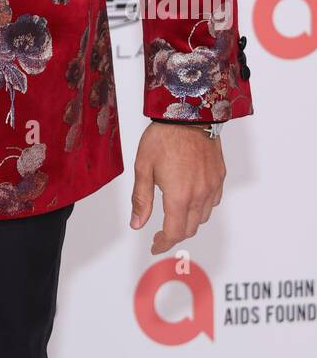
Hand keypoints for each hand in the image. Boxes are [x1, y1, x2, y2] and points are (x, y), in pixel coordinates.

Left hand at [130, 121, 225, 254]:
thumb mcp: (143, 166)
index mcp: (179, 196)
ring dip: (189, 222)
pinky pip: (213, 201)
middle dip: (174, 235)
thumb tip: (137, 223)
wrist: (189, 112)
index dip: (162, 243)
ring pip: (203, 217)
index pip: (173, 233)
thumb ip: (141, 199)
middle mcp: (199, 195)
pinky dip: (202, 207)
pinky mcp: (220, 176)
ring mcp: (212, 186)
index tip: (154, 246)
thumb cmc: (164, 136)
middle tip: (160, 233)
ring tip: (174, 214)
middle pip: (189, 229)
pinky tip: (191, 198)